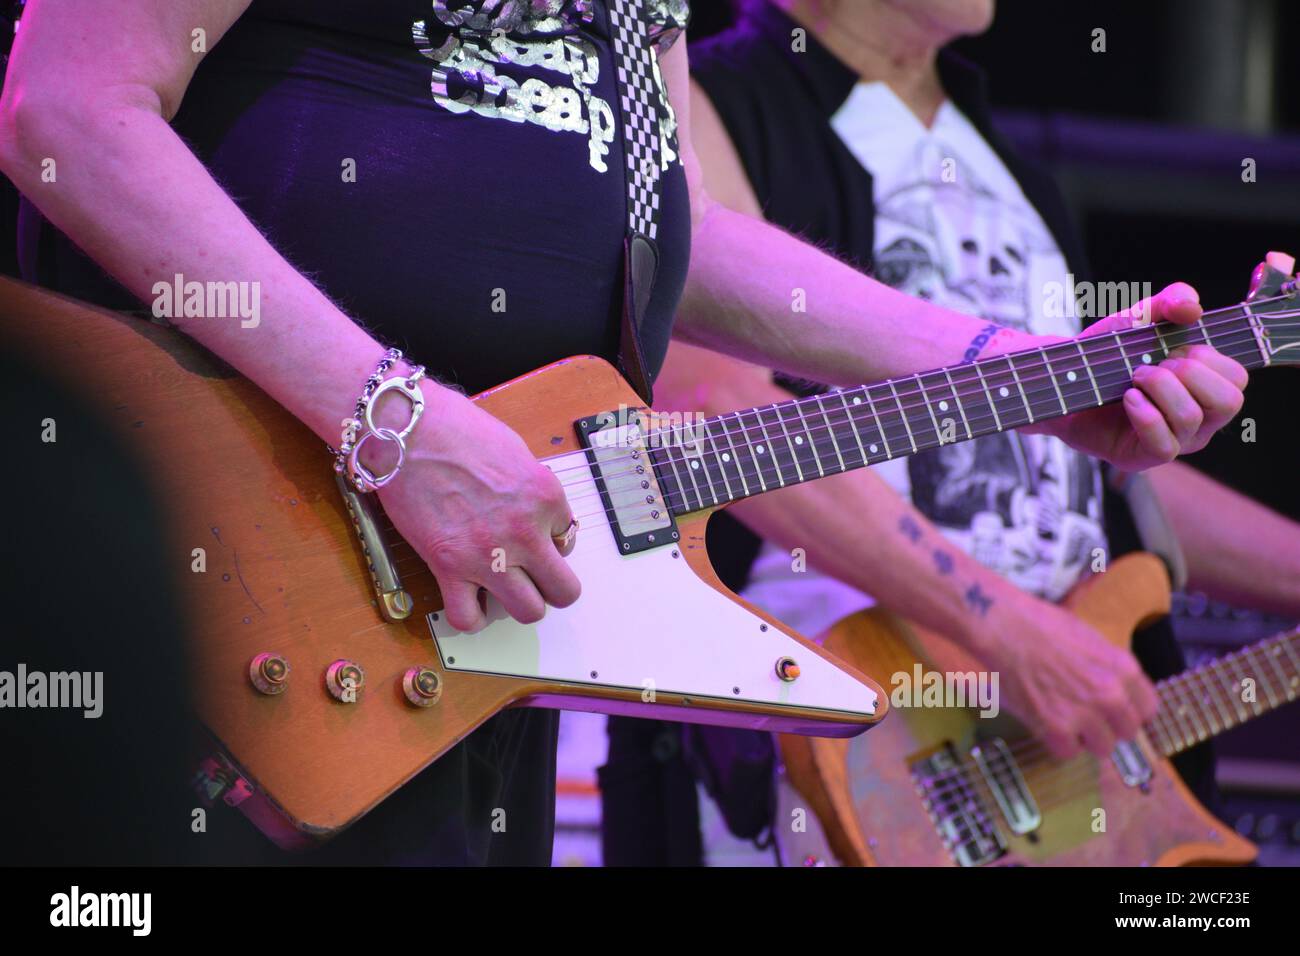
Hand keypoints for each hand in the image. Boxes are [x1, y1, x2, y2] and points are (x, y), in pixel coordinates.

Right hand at [373, 384, 580, 631]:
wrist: (407, 431)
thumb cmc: (456, 430)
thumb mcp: (515, 453)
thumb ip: (531, 491)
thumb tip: (537, 516)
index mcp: (546, 498)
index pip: (569, 540)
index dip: (548, 539)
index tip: (530, 533)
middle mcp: (525, 531)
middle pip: (564, 591)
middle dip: (550, 586)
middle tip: (531, 575)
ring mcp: (489, 554)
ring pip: (529, 612)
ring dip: (518, 604)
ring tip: (501, 588)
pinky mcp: (449, 568)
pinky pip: (469, 618)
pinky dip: (471, 617)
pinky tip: (468, 599)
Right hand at [979, 594, 1158, 759]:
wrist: (1005, 630)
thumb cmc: (1042, 625)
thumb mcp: (1090, 639)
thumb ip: (1110, 669)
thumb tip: (1118, 691)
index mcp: (1123, 669)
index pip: (1148, 709)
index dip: (1129, 710)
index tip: (1115, 711)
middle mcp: (1111, 695)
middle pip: (1128, 732)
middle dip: (1109, 726)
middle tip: (1086, 716)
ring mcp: (1085, 715)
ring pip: (1103, 747)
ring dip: (1085, 737)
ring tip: (1065, 719)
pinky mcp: (1056, 729)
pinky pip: (1069, 752)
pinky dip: (1058, 742)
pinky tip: (1047, 722)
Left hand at [1034, 283, 1247, 469]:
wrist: (1064, 379)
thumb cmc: (1109, 354)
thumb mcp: (1141, 318)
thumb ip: (1171, 301)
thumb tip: (1192, 308)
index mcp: (1207, 389)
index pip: (1238, 379)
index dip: (1208, 357)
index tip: (1171, 349)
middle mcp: (1200, 420)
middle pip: (1228, 401)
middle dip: (1188, 373)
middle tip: (1151, 366)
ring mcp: (1175, 441)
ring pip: (1191, 418)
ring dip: (1159, 387)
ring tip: (1132, 378)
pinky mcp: (1143, 457)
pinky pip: (1163, 444)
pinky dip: (1145, 414)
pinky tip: (1126, 397)